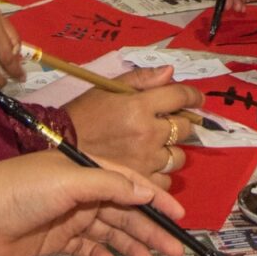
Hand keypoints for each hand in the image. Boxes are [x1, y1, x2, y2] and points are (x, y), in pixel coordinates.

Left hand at [0, 150, 188, 255]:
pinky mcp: (55, 241)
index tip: (179, 216)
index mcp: (86, 170)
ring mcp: (69, 218)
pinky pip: (86, 248)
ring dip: (131, 246)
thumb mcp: (69, 180)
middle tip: (174, 250)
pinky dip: (101, 255)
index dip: (155, 199)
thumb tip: (145, 189)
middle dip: (150, 229)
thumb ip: (109, 184)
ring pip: (109, 232)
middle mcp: (81, 192)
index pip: (130, 183)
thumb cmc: (22, 190)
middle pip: (124, 212)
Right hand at [64, 66, 204, 174]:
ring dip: (172, 151)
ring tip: (157, 148)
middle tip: (168, 124)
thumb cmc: (82, 115)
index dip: (193, 96)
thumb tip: (170, 72)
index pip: (180, 96)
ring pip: (179, 156)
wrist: (59, 146)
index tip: (197, 98)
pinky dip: (161, 174)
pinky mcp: (140, 182)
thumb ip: (141, 80)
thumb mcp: (107, 89)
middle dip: (181, 123)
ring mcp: (146, 160)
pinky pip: (166, 180)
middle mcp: (147, 133)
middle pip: (186, 127)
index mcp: (139, 106)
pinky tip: (149, 167)